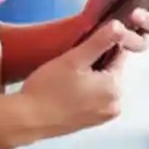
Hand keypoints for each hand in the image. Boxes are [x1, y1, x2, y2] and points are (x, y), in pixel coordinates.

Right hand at [19, 20, 129, 139]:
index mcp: (115, 87)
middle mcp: (116, 104)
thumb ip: (99, 41)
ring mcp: (104, 116)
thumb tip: (121, 25)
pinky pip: (94, 98)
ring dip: (89, 76)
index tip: (84, 40)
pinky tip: (66, 88)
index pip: (119, 55)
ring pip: (101, 84)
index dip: (103, 43)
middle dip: (95, 61)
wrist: (27, 120)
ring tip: (65, 73)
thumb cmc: (48, 87)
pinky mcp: (92, 123)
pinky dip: (85, 90)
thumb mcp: (73, 59)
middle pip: (111, 71)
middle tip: (70, 58)